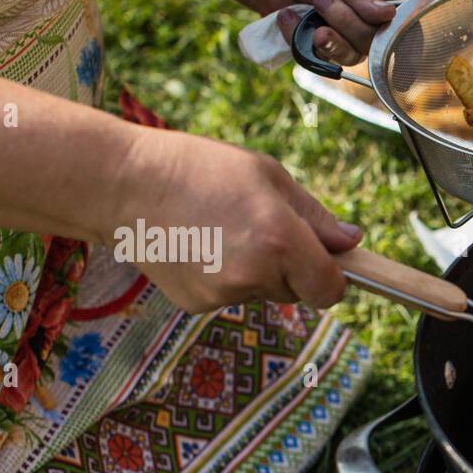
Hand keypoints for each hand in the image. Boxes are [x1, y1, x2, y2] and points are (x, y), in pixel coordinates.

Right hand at [113, 126, 359, 312]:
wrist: (121, 185)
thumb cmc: (198, 168)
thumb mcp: (267, 176)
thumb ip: (314, 216)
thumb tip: (352, 242)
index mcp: (280, 240)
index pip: (331, 290)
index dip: (334, 278)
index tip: (327, 264)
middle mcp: (255, 274)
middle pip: (298, 291)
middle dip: (292, 268)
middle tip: (258, 228)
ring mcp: (223, 294)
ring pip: (263, 292)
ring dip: (256, 270)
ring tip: (219, 228)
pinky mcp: (197, 304)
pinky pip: (230, 295)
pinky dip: (224, 275)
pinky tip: (198, 244)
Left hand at [255, 0, 404, 64]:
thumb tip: (387, 15)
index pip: (402, 24)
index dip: (392, 30)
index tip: (375, 22)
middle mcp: (370, 23)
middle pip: (374, 43)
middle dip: (345, 21)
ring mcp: (347, 40)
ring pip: (350, 56)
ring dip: (327, 34)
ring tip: (310, 8)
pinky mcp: (323, 52)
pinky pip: (320, 59)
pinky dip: (300, 38)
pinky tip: (290, 17)